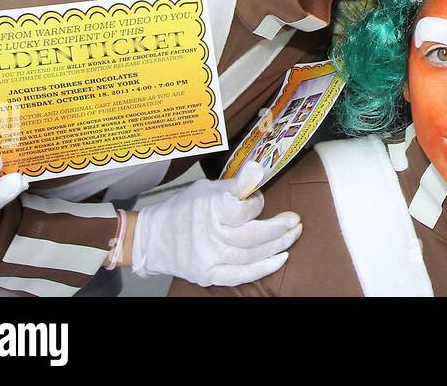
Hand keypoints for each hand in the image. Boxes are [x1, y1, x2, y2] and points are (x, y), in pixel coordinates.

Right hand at [130, 162, 300, 286]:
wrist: (151, 239)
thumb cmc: (183, 209)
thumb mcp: (206, 188)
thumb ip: (235, 185)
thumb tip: (259, 171)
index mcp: (208, 209)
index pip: (241, 209)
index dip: (256, 203)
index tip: (261, 198)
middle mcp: (208, 235)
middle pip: (251, 236)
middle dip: (278, 229)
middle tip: (295, 221)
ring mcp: (208, 258)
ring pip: (250, 255)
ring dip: (277, 246)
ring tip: (293, 236)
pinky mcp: (208, 274)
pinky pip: (241, 275)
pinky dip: (263, 268)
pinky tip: (281, 258)